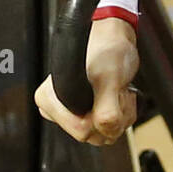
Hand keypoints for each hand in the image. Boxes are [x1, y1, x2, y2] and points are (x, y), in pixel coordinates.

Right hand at [34, 18, 138, 144]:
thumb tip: (104, 128)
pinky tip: (118, 94)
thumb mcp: (109, 77)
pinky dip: (122, 113)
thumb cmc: (106, 47)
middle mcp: (57, 108)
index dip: (100, 117)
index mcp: (51, 99)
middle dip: (113, 116)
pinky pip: (108, 129)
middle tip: (115, 90)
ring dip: (120, 114)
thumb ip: (107, 108)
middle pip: (92, 135)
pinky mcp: (86, 112)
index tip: (105, 94)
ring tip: (117, 89)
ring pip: (103, 134)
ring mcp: (73, 111)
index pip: (81, 131)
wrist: (115, 35)